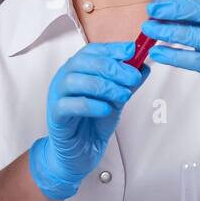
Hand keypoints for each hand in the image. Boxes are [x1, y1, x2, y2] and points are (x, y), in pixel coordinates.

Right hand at [29, 41, 149, 199]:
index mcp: (77, 70)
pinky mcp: (56, 115)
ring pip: (75, 81)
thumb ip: (127, 83)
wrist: (81, 152)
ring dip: (104, 86)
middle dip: (113, 68)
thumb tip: (143, 67)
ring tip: (123, 96)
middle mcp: (64, 78)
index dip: (112, 48)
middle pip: (84, 62)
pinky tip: (106, 109)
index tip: (132, 50)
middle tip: (133, 77)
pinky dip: (90, 105)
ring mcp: (57, 96)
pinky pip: (69, 105)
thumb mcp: (116, 100)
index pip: (92, 50)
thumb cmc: (93, 122)